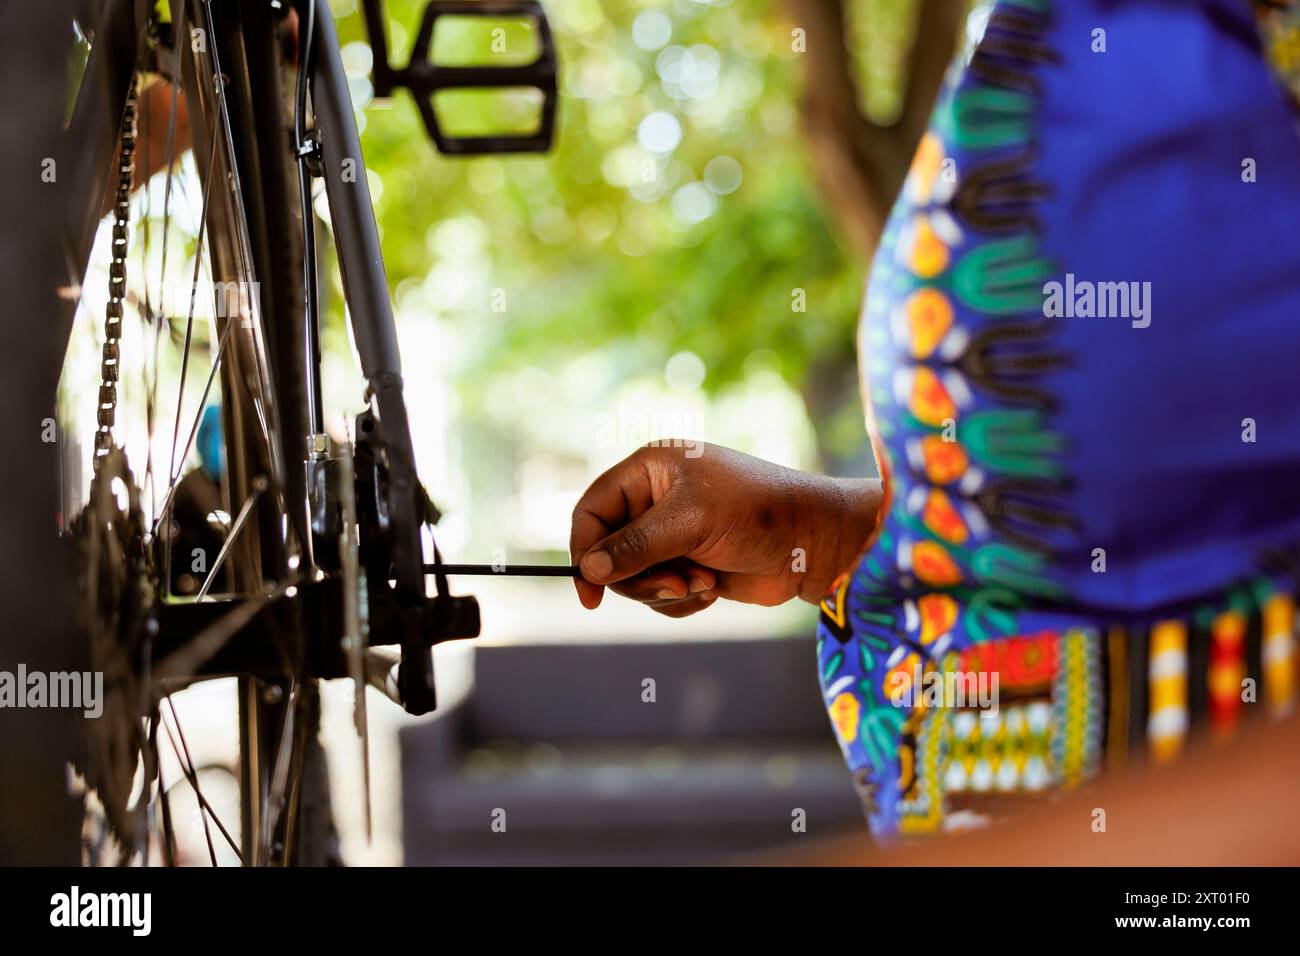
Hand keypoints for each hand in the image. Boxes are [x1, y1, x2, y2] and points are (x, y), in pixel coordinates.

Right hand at [569, 442, 881, 616]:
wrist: (813, 543)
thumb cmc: (756, 513)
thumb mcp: (691, 522)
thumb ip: (635, 545)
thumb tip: (588, 568)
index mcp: (648, 471)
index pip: (592, 510)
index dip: (584, 549)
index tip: (589, 592)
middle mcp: (654, 500)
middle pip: (609, 552)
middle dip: (640, 577)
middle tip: (675, 584)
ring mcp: (671, 536)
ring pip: (633, 579)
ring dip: (665, 590)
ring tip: (703, 582)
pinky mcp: (687, 565)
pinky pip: (659, 595)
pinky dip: (681, 600)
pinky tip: (712, 589)